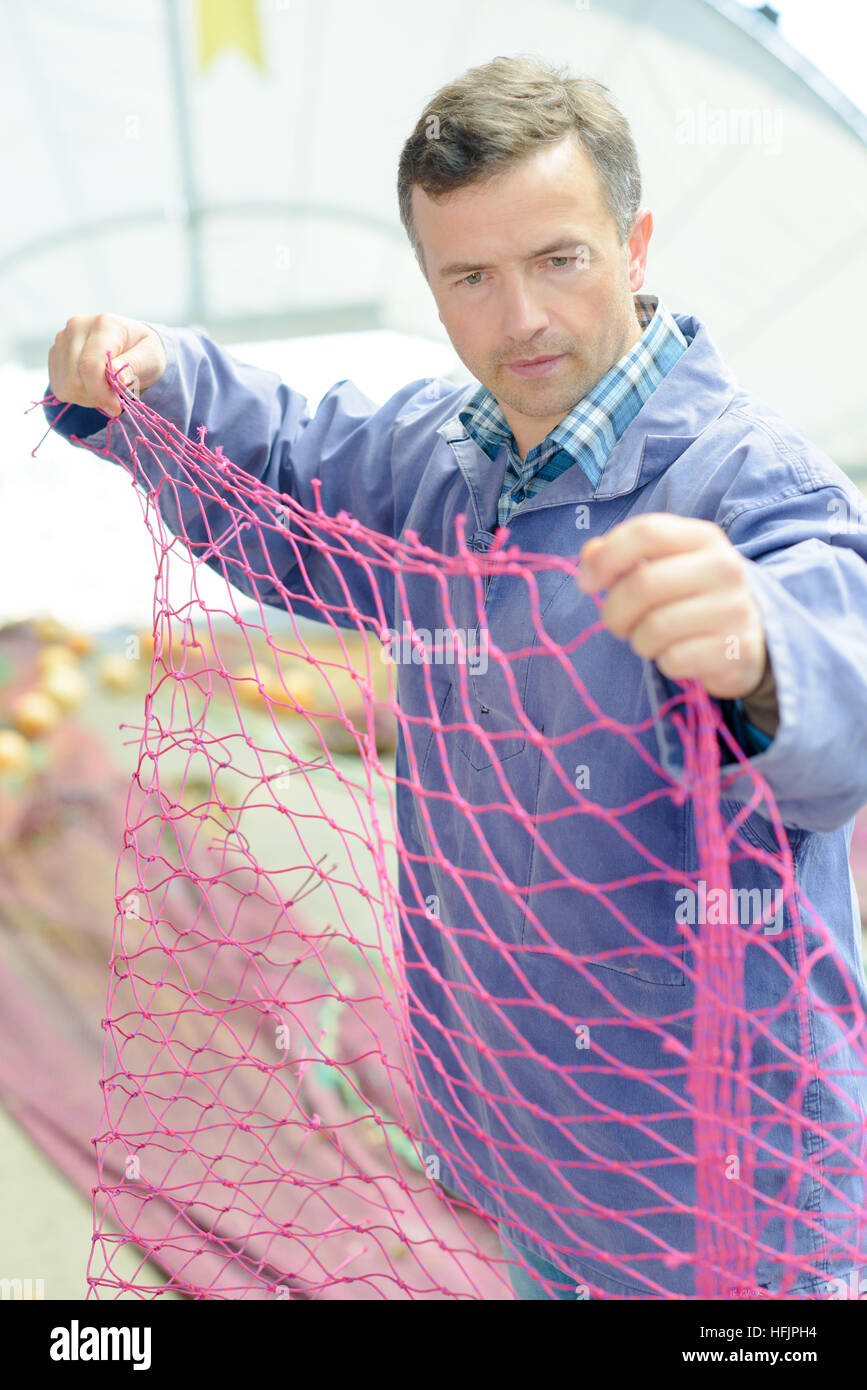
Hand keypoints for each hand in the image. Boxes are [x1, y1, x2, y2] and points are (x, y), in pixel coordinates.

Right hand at [48, 313, 166, 418]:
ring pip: (66, 386)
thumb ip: (134, 366)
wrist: (131, 343)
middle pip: (75, 379)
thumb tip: (115, 377)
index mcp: (103, 324)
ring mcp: (61, 340)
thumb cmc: (143, 351)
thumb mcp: (150, 357)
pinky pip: (60, 387)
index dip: (101, 392)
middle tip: (114, 399)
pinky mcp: (54, 354)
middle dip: (97, 397)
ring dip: (88, 398)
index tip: (116, 406)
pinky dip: (78, 396)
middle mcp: (76, 327)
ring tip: (106, 390)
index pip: (90, 365)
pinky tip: (93, 387)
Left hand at [577, 513, 770, 702]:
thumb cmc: (695, 596)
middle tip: (617, 624)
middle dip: (614, 611)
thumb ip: (623, 556)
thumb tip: (588, 554)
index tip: (586, 583)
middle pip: (643, 584)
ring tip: (652, 639)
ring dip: (639, 641)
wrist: (755, 635)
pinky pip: (674, 660)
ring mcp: (734, 609)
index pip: (646, 532)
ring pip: (654, 628)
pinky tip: (679, 655)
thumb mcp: (666, 565)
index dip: (606, 557)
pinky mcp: (736, 649)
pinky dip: (665, 663)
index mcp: (703, 537)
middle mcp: (723, 567)